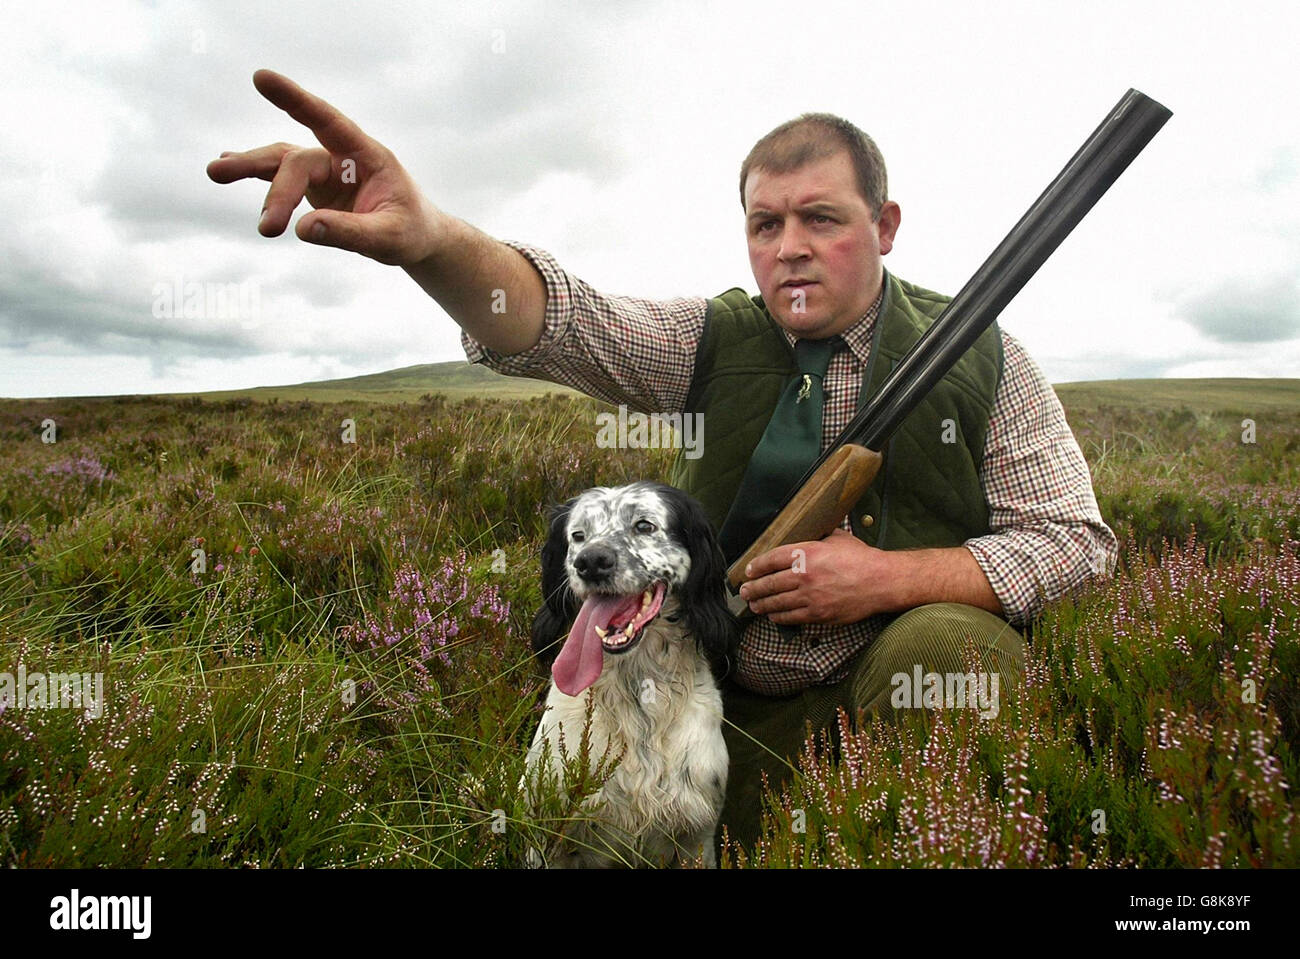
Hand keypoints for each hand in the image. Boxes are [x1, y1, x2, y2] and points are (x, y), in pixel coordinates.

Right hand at [206, 69, 443, 265]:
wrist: (415, 237)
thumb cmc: (409, 232)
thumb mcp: (389, 239)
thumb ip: (350, 233)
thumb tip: (303, 228)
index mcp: (367, 156)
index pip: (329, 121)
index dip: (296, 100)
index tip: (262, 78)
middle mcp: (342, 156)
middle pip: (298, 161)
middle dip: (279, 191)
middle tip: (267, 228)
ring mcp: (326, 170)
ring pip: (282, 163)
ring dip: (250, 169)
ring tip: (215, 172)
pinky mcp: (314, 187)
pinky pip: (280, 175)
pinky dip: (257, 173)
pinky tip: (227, 164)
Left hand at [738, 529, 893, 625]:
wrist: (881, 581)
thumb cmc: (861, 558)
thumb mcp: (837, 538)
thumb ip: (817, 536)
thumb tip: (808, 530)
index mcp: (807, 552)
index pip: (772, 559)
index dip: (757, 565)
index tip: (749, 570)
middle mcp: (805, 574)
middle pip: (769, 583)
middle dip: (753, 588)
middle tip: (744, 591)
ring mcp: (810, 596)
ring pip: (777, 603)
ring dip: (761, 605)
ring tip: (753, 605)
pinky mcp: (818, 614)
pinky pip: (791, 617)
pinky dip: (778, 616)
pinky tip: (773, 615)